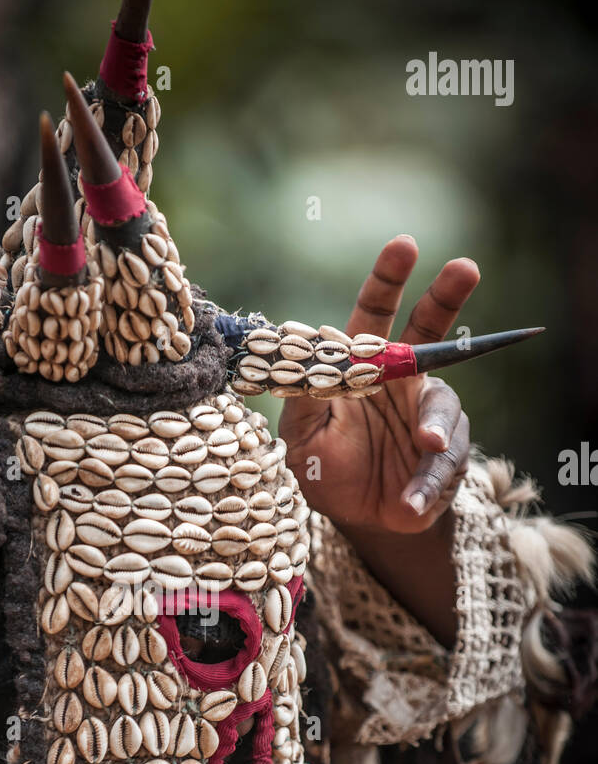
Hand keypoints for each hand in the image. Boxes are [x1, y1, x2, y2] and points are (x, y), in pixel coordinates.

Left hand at [278, 235, 479, 534]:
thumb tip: (298, 373)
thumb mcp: (301, 437)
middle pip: (431, 331)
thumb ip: (300, 402)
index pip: (375, 315)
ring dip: (435, 426)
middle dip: (447, 296)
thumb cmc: (325, 468)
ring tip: (426, 447)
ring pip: (443, 407)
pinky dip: (427, 484)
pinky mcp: (447, 455)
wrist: (359, 517)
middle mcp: (402, 382)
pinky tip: (409, 502)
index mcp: (364, 367)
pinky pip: (444, 463)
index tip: (404, 246)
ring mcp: (429, 415)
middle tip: (465, 267)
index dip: (389, 279)